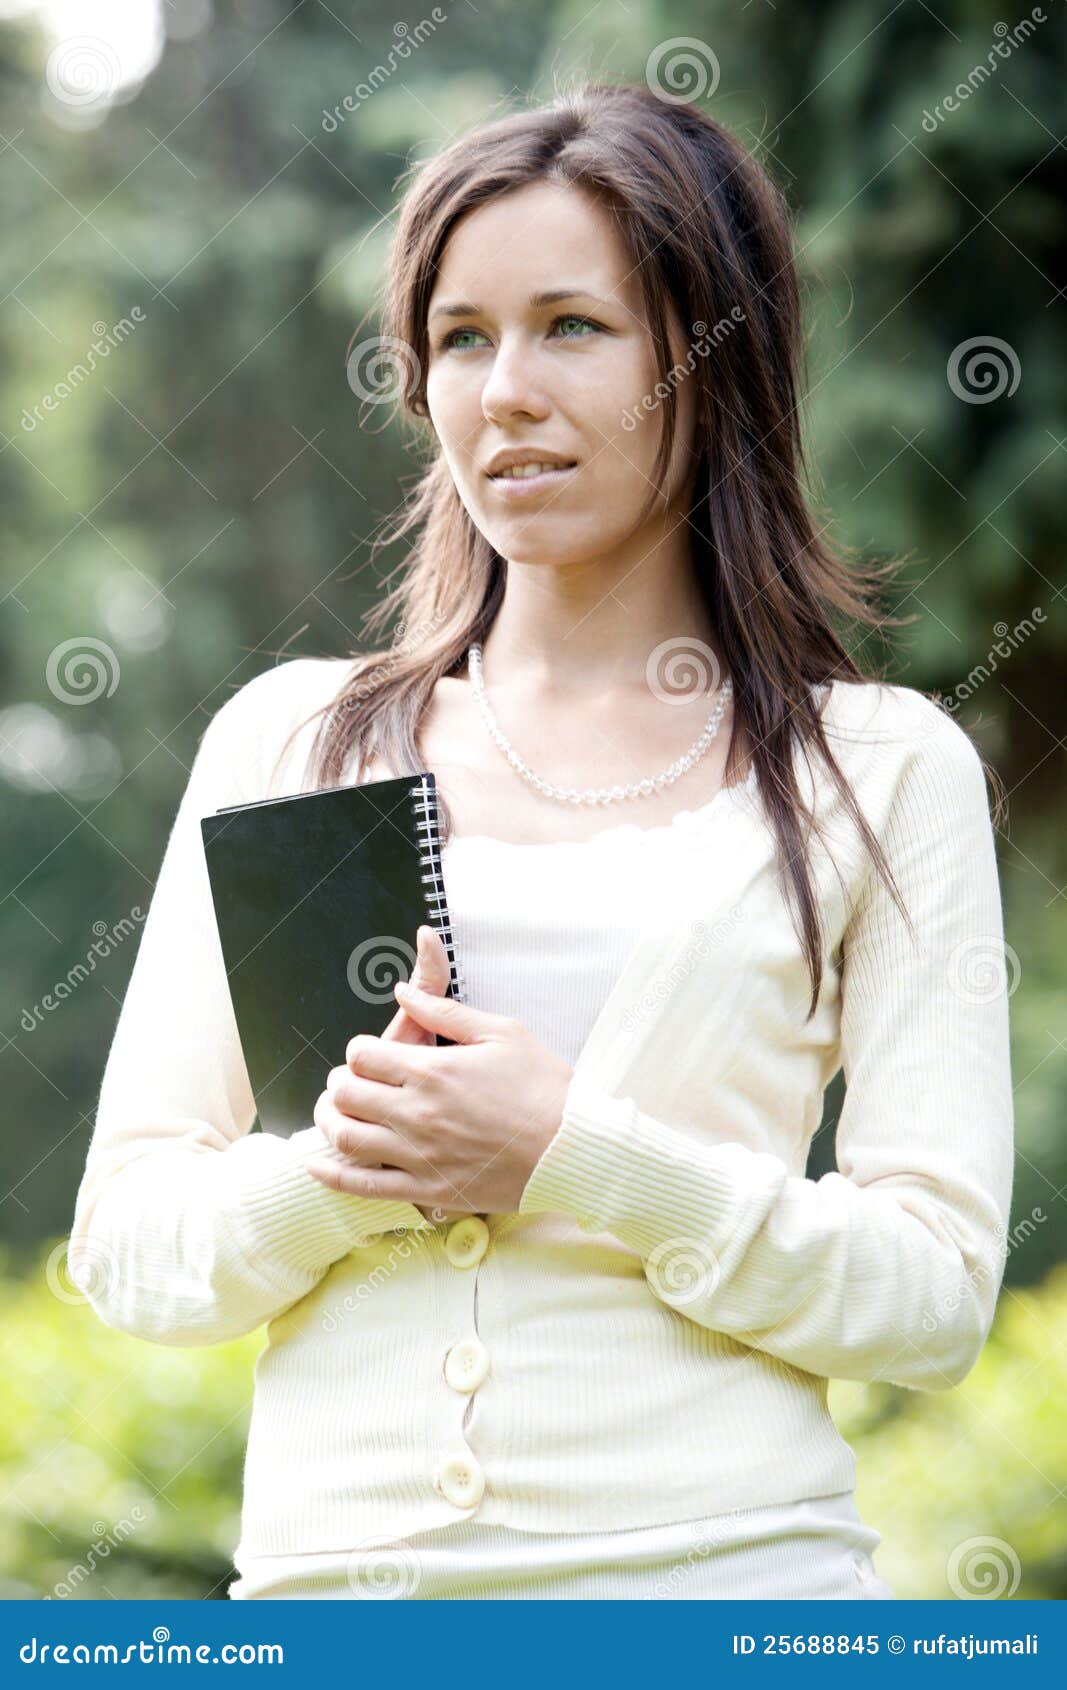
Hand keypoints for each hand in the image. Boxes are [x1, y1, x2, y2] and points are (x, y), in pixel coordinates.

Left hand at [305, 957, 573, 1215]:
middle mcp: (417, 1112)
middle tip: (354, 1081)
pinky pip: (363, 1186)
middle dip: (342, 1082)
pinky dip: (332, 1175)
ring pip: (345, 1137)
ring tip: (338, 1114)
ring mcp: (418, 1154)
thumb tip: (402, 992)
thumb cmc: (543, 1085)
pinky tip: (317, 1165)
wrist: (572, 1147)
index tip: (372, 1055)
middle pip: (345, 1093)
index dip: (360, 1051)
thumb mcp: (501, 1031)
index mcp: (432, 1069)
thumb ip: (445, 1009)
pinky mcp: (426, 1189)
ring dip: (330, 1121)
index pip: (363, 1054)